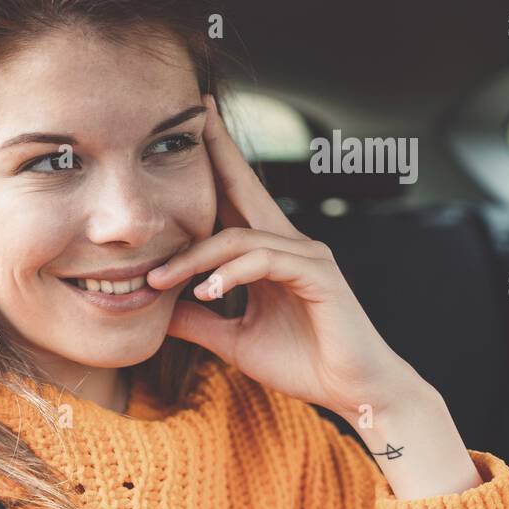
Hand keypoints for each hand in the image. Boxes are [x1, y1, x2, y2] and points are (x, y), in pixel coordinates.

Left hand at [145, 94, 423, 419]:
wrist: (353, 392)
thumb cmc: (301, 363)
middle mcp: (290, 244)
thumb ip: (197, 321)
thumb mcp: (233, 339)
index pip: (233, 202)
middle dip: (218, 151)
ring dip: (194, 258)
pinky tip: (205, 291)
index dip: (212, 167)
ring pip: (240, 237)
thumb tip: (154, 308)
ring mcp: (308, 257)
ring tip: (159, 282)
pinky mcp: (319, 277)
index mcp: (270, 253)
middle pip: (246, 188)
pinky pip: (266, 261)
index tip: (185, 136)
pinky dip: (231, 273)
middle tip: (192, 115)